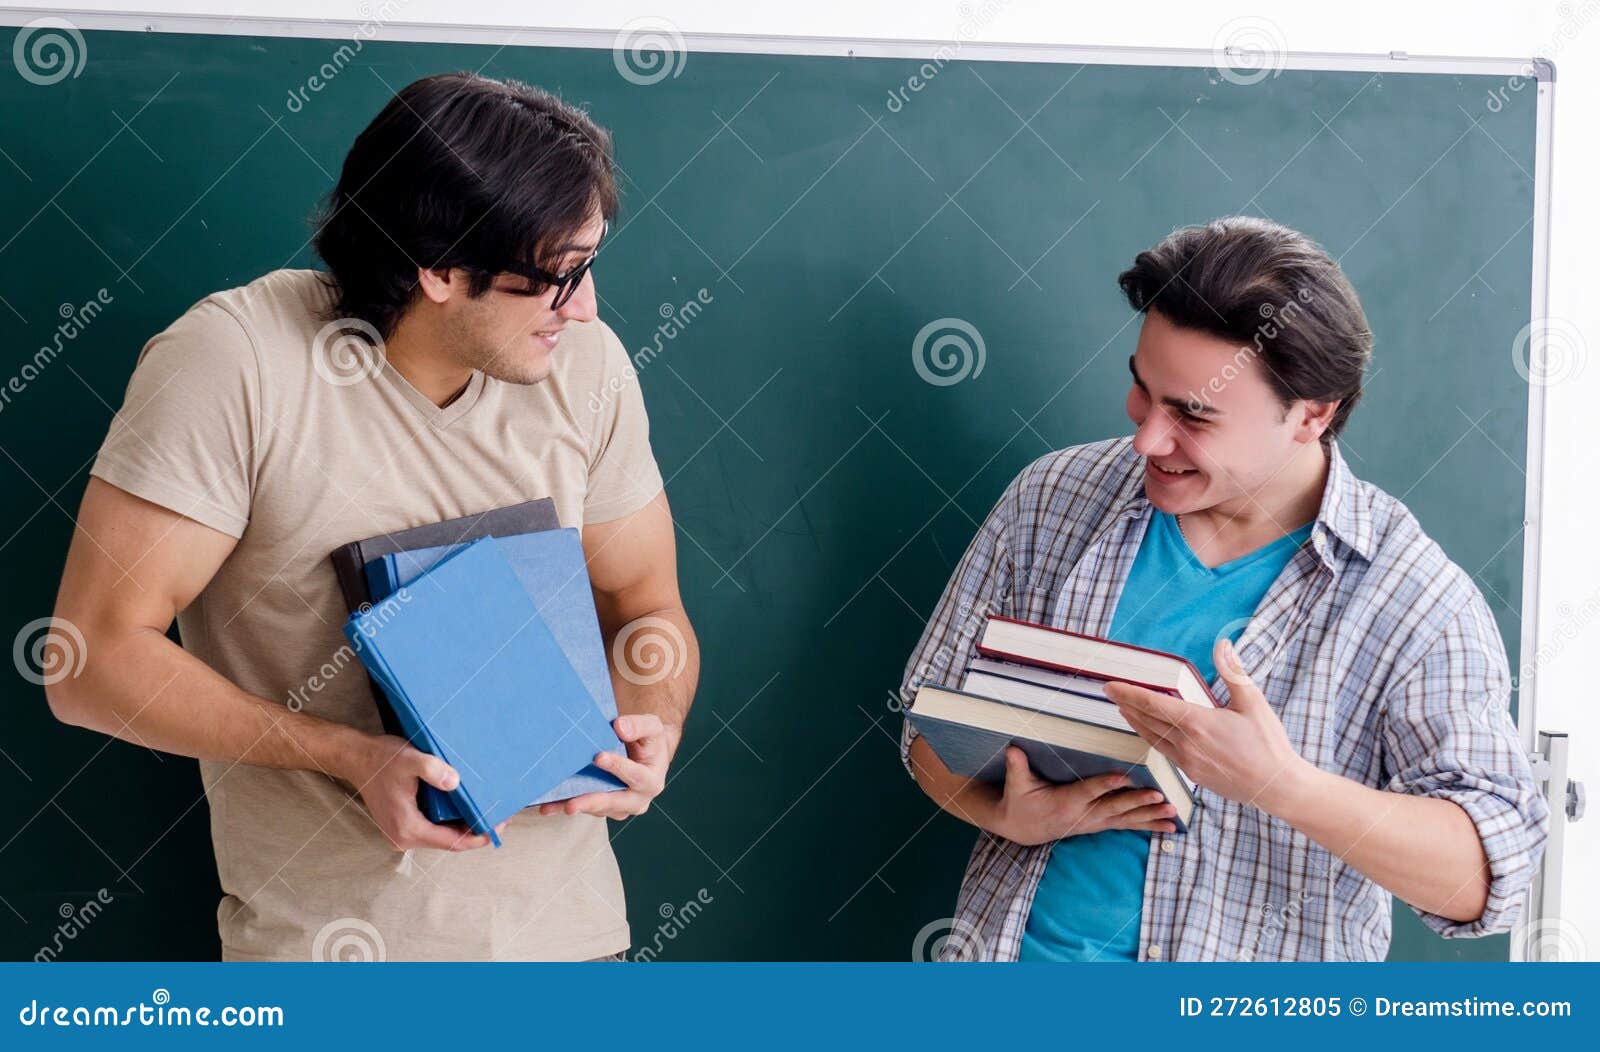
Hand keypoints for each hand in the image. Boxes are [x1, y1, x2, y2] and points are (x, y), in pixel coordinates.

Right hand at [343, 734, 506, 851]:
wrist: (357, 758)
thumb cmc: (382, 759)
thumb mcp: (410, 759)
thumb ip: (432, 770)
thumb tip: (455, 783)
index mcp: (408, 828)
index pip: (452, 842)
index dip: (478, 837)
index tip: (499, 828)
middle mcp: (404, 838)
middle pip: (449, 842)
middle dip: (474, 831)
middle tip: (499, 816)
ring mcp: (401, 834)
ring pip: (441, 836)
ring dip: (463, 826)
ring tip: (486, 811)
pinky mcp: (402, 825)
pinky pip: (432, 828)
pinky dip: (450, 821)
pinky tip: (464, 807)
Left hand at [538, 713, 673, 819]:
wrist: (646, 753)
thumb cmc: (648, 739)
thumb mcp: (651, 727)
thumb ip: (639, 725)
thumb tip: (619, 727)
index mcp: (651, 781)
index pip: (636, 776)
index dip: (618, 767)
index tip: (599, 757)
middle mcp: (637, 800)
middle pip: (615, 802)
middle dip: (592, 802)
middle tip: (572, 805)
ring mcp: (619, 807)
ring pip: (596, 808)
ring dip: (574, 806)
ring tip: (551, 807)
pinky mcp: (603, 809)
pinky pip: (584, 808)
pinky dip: (565, 806)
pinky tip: (548, 806)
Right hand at [991, 745, 1177, 845]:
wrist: (1022, 828)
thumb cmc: (1020, 802)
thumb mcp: (1016, 785)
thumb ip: (1017, 767)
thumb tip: (1012, 749)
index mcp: (1066, 803)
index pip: (1088, 792)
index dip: (1105, 785)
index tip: (1123, 778)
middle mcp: (1084, 816)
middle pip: (1114, 808)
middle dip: (1138, 803)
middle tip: (1159, 797)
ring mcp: (1094, 822)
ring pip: (1126, 820)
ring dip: (1150, 816)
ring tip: (1172, 813)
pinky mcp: (1100, 824)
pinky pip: (1128, 825)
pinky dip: (1149, 826)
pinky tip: (1170, 827)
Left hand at [1104, 637, 1311, 810]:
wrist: (1277, 787)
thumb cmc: (1268, 743)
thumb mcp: (1253, 702)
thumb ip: (1234, 672)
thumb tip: (1223, 644)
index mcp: (1197, 723)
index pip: (1152, 704)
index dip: (1129, 693)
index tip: (1110, 685)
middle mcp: (1186, 744)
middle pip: (1146, 721)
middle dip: (1126, 705)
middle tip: (1110, 692)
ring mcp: (1187, 762)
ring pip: (1152, 739)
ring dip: (1136, 723)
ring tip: (1124, 711)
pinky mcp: (1193, 774)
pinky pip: (1164, 752)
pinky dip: (1152, 739)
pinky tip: (1152, 733)